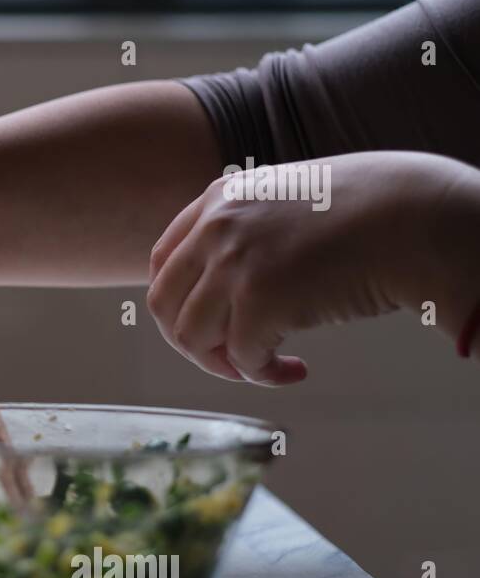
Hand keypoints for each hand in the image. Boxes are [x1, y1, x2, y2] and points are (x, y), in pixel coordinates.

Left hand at [147, 151, 479, 384]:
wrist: (415, 214)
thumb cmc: (368, 213)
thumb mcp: (285, 202)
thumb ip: (245, 233)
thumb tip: (221, 291)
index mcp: (217, 201)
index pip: (162, 262)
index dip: (177, 303)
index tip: (207, 325)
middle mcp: (215, 228)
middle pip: (164, 304)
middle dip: (190, 343)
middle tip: (230, 360)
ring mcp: (233, 263)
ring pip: (191, 338)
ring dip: (224, 365)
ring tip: (263, 368)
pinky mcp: (261, 300)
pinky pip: (242, 359)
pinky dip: (263, 376)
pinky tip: (295, 371)